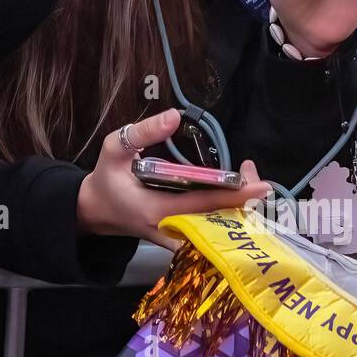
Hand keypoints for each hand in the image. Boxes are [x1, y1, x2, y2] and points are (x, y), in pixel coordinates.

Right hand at [75, 108, 268, 251]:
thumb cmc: (106, 178)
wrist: (96, 211)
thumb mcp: (114, 148)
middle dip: (243, 202)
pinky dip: (227, 216)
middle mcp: (170, 230)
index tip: (259, 186)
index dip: (233, 195)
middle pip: (217, 221)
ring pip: (217, 230)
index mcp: (155, 210)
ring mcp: (176, 238)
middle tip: (261, 182)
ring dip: (238, 209)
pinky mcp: (180, 239)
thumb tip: (174, 117)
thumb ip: (142, 132)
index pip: (201, 204)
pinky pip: (210, 231)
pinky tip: (237, 197)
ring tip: (252, 185)